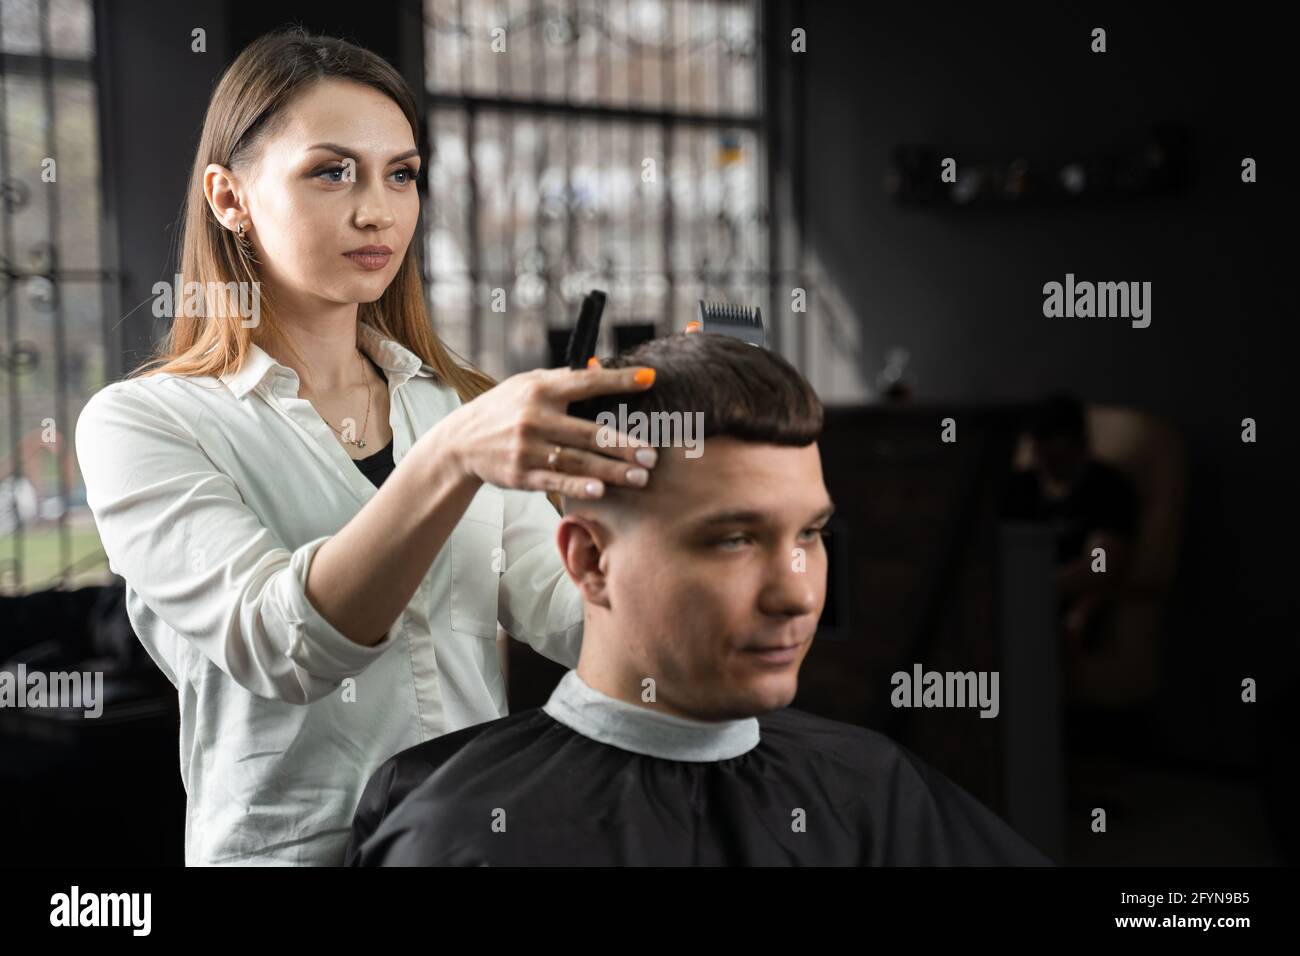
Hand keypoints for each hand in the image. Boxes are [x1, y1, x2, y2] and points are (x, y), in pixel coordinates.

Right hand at [432, 365, 659, 498]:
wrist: (460, 442)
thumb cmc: (503, 409)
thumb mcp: (525, 384)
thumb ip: (562, 378)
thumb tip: (600, 367)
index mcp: (540, 390)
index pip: (586, 383)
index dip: (619, 380)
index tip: (649, 378)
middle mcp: (535, 418)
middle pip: (588, 432)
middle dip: (624, 445)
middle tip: (652, 454)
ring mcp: (527, 448)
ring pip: (578, 461)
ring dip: (612, 471)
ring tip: (641, 477)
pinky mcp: (521, 474)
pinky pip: (555, 482)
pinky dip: (578, 487)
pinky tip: (600, 491)